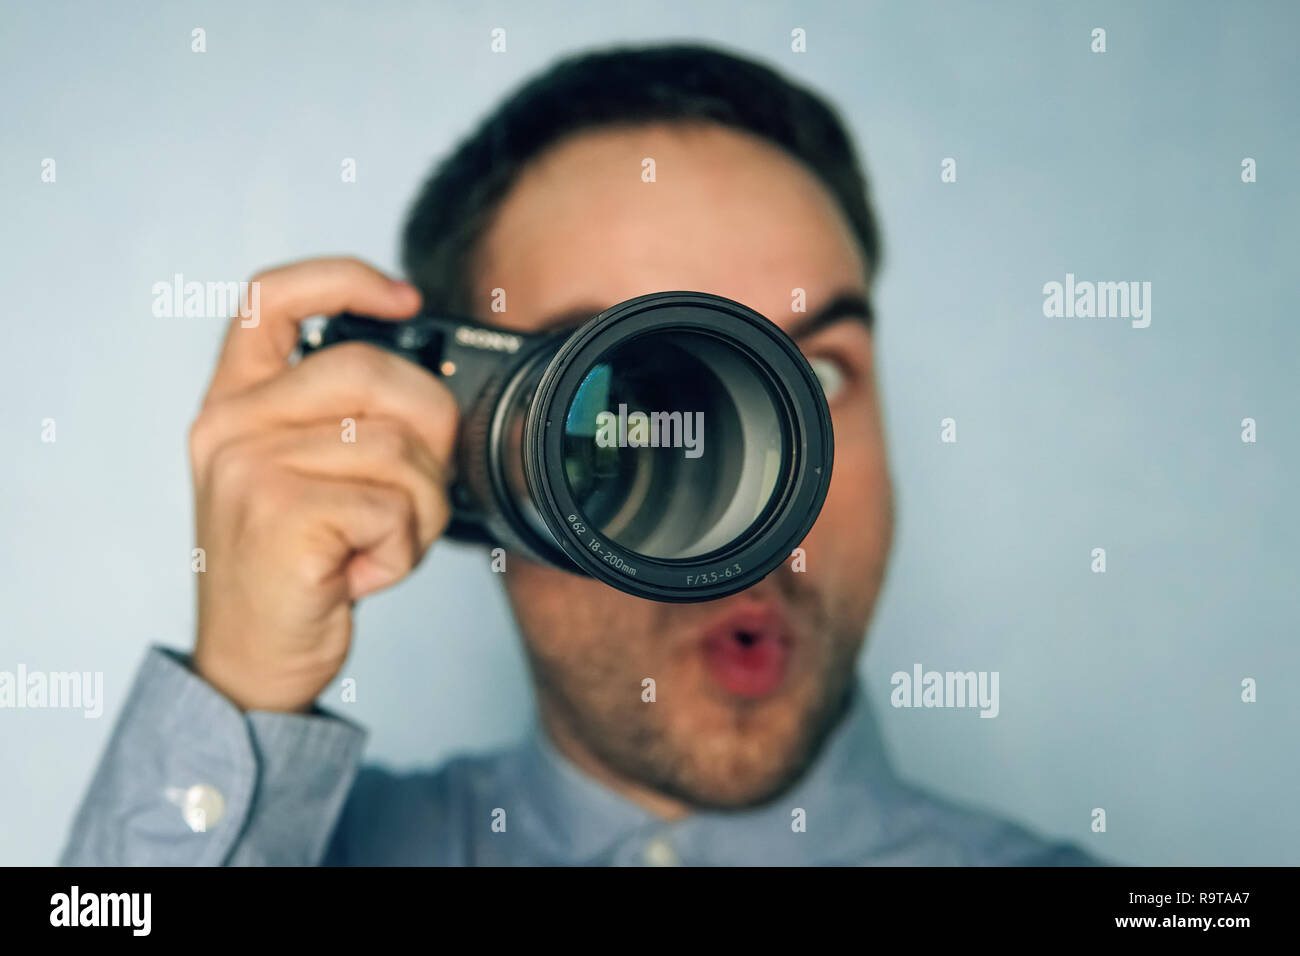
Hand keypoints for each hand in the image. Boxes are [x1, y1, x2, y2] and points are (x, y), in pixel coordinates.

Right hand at [188, 257, 457, 711]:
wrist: (254, 661)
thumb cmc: (296, 568)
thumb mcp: (305, 477)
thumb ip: (341, 420)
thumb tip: (428, 382)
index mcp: (233, 405)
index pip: (268, 298)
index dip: (342, 278)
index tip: (405, 298)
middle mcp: (229, 427)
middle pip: (371, 369)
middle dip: (429, 429)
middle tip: (418, 488)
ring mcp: (248, 467)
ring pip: (398, 447)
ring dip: (418, 509)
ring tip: (376, 542)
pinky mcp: (279, 513)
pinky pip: (393, 505)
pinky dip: (402, 549)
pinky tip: (362, 572)